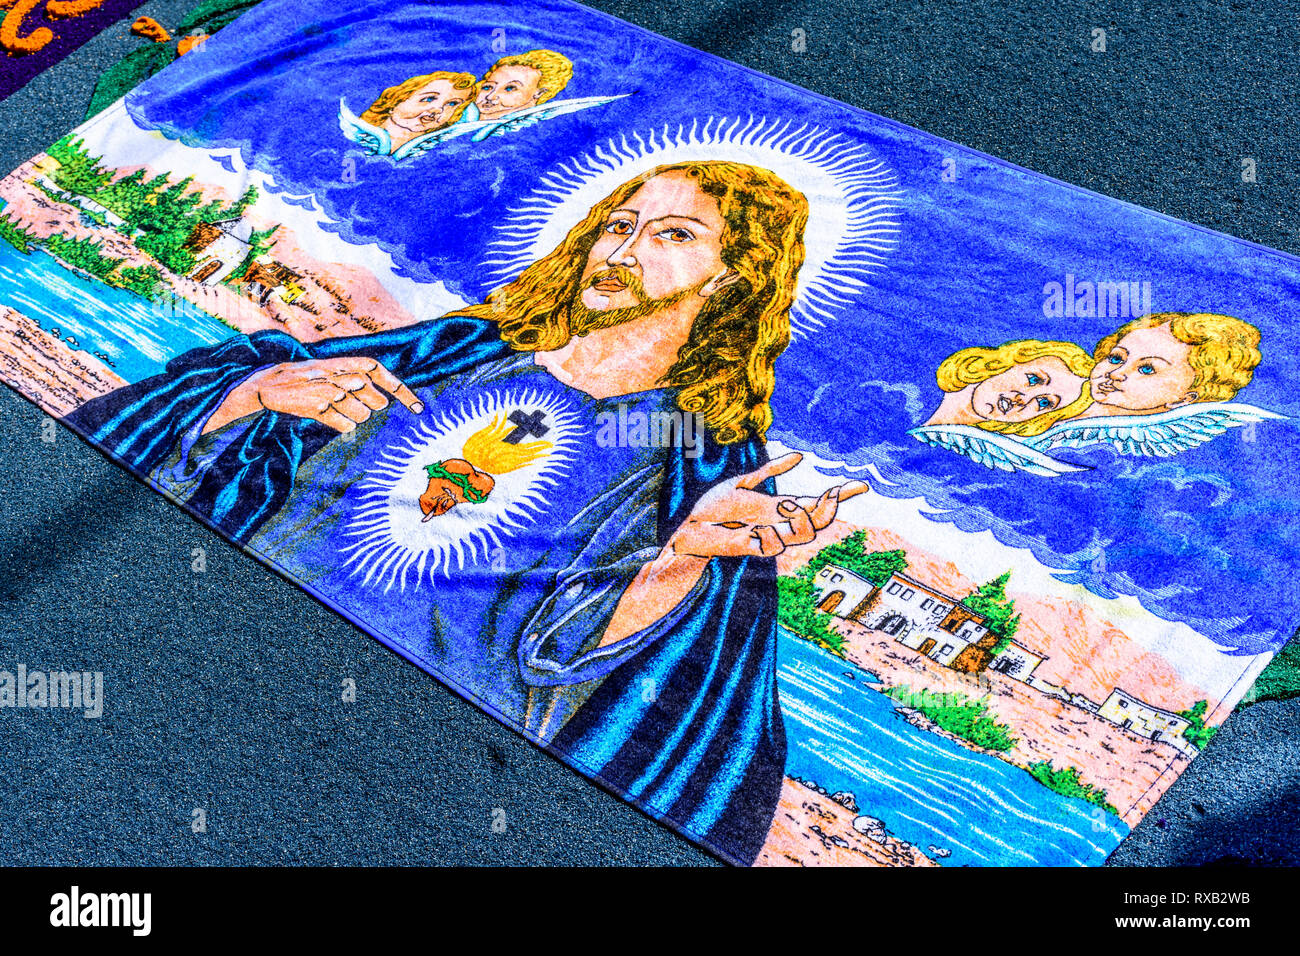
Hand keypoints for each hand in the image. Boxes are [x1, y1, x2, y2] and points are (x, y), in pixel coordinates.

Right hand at [202, 356, 422, 434]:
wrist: (271, 383)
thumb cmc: (310, 379)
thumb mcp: (335, 371)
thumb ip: (360, 380)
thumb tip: (385, 400)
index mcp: (349, 363)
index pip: (383, 375)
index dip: (404, 392)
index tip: (419, 410)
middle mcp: (344, 374)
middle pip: (376, 404)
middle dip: (366, 408)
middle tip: (343, 402)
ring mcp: (332, 390)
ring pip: (361, 417)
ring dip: (349, 417)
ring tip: (330, 407)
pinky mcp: (319, 406)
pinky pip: (345, 427)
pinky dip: (338, 426)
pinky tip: (324, 416)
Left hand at [666, 452, 865, 558]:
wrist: (688, 528)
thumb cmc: (714, 508)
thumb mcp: (743, 483)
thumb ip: (770, 470)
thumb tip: (801, 457)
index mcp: (778, 510)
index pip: (816, 506)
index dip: (839, 497)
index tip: (861, 486)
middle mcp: (777, 525)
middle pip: (817, 523)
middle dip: (829, 509)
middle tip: (830, 493)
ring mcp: (765, 539)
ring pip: (801, 536)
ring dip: (802, 519)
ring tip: (788, 505)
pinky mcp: (749, 549)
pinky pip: (771, 547)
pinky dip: (772, 536)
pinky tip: (763, 529)